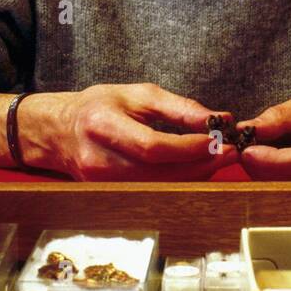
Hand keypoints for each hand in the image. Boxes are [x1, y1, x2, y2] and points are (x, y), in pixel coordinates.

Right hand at [25, 83, 238, 180]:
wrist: (59, 131)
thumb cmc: (99, 106)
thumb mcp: (137, 93)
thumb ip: (178, 107)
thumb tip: (219, 119)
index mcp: (103, 126)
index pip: (153, 146)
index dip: (189, 147)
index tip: (219, 139)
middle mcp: (100, 161)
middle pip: (160, 174)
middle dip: (201, 165)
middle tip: (230, 152)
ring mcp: (103, 184)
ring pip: (160, 188)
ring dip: (195, 175)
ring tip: (218, 158)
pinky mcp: (110, 196)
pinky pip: (153, 192)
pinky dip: (179, 182)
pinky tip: (196, 169)